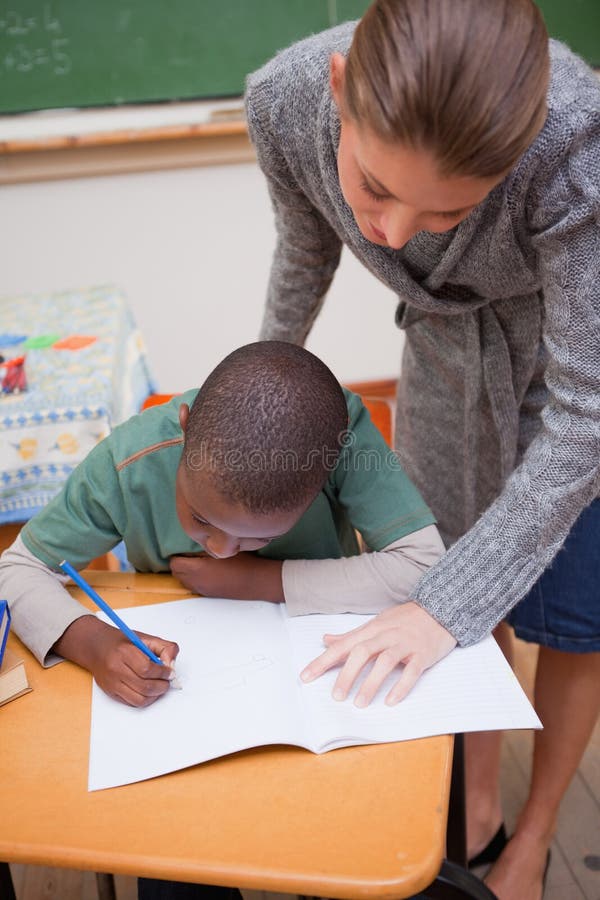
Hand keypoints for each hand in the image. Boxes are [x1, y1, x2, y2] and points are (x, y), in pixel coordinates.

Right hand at [53, 615, 178, 706]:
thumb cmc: (122, 642)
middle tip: (167, 681)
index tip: (170, 672)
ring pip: (140, 699)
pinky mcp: (111, 692)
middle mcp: (116, 669)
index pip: (148, 669)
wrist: (97, 647)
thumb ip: (164, 648)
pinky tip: (150, 691)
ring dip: (156, 695)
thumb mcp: (145, 638)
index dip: (163, 673)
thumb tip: (172, 665)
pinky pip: (133, 702)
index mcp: (124, 652)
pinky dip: (146, 699)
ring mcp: (112, 683)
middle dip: (162, 686)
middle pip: (145, 686)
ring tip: (160, 686)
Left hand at [170, 553, 283, 601]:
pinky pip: (193, 586)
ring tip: (197, 561)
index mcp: (198, 570)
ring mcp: (203, 590)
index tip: (186, 548)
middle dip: (180, 563)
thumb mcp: (222, 549)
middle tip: (190, 553)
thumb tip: (190, 545)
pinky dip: (194, 578)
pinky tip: (207, 570)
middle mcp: (197, 582)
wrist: (258, 581)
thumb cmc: (243, 562)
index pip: (174, 563)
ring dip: (186, 571)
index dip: (178, 554)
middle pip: (176, 573)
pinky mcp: (209, 594)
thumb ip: (204, 547)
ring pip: (184, 581)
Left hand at [300, 601, 456, 706]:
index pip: (343, 645)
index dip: (323, 661)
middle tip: (336, 696)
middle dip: (346, 674)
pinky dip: (401, 686)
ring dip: (371, 683)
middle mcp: (386, 635)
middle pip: (362, 652)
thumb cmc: (405, 619)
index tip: (305, 677)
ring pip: (385, 662)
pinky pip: (412, 671)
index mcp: (372, 629)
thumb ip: (351, 635)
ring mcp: (405, 644)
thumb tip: (326, 639)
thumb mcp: (376, 623)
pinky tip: (391, 701)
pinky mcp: (423, 654)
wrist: (441, 608)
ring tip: (360, 704)